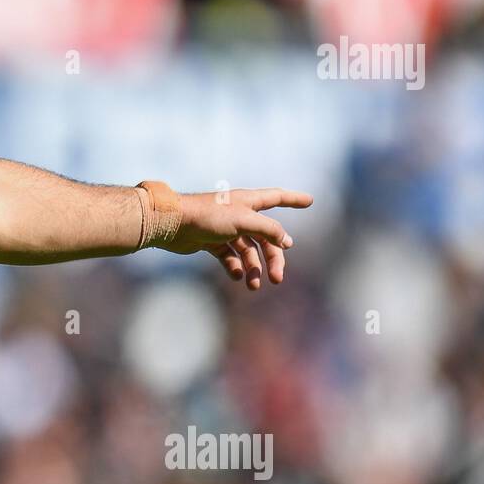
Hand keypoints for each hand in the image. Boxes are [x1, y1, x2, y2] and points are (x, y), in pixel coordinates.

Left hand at [161, 187, 313, 289]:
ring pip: (248, 250)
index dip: (294, 199)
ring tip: (253, 285)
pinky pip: (229, 256)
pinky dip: (234, 267)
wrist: (173, 223)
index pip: (277, 197)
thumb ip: (268, 229)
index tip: (310, 201)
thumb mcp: (244, 220)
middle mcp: (239, 213)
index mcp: (248, 202)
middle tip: (277, 278)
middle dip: (273, 258)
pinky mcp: (211, 241)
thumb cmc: (208, 216)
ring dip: (253, 268)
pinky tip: (236, 276)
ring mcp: (225, 228)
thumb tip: (287, 241)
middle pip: (265, 236)